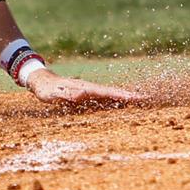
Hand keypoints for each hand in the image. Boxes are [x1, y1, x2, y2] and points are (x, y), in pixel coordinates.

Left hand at [26, 68, 143, 110]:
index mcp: (86, 88)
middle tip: (147, 99)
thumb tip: (79, 97)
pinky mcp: (88, 97)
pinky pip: (105, 100)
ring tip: (141, 102)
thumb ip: (66, 95)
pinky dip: (115, 102)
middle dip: (130, 96)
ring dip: (125, 99)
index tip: (138, 97)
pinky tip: (122, 107)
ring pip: (111, 96)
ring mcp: (90, 93)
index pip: (109, 92)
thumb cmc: (47, 90)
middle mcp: (91, 89)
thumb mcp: (54, 94)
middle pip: (114, 93)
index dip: (123, 95)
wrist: (42, 82)